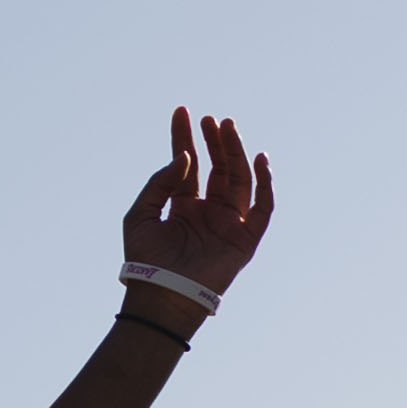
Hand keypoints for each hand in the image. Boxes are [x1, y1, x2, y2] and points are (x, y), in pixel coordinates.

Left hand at [123, 110, 274, 306]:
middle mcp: (208, 212)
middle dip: (215, 141)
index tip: (182, 111)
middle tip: (210, 119)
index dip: (185, 137)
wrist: (161, 295)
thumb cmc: (146, 260)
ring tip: (227, 127)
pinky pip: (263, 207)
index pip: (189, 164)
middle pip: (218, 167)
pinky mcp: (245, 239)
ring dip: (236, 152)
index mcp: (183, 206)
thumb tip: (186, 157)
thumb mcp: (140, 213)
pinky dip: (266, 183)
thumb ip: (161, 182)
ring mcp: (229, 224)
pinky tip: (260, 159)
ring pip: (239, 179)